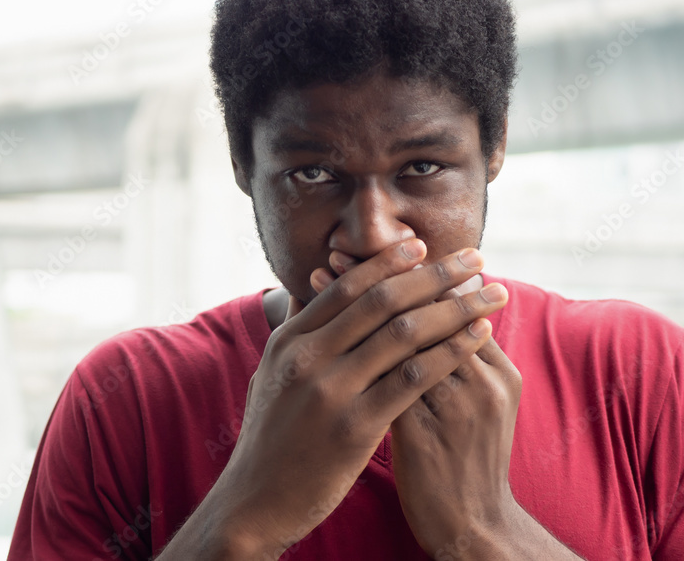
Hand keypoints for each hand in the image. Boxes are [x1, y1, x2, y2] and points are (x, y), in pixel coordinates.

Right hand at [163, 240, 507, 559]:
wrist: (253, 501)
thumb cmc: (269, 438)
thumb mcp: (271, 375)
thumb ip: (294, 331)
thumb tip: (309, 288)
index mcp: (289, 340)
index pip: (346, 286)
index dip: (389, 262)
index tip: (424, 245)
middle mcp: (308, 356)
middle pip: (381, 300)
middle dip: (434, 274)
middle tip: (473, 258)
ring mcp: (330, 390)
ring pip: (403, 332)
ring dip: (456, 308)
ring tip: (492, 295)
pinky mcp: (354, 428)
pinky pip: (412, 378)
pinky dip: (450, 352)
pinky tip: (477, 338)